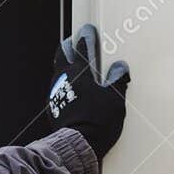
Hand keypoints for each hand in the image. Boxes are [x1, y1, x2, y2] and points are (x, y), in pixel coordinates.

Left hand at [46, 23, 130, 158]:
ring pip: (58, 69)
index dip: (86, 36)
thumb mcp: (115, 98)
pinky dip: (64, 82)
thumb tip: (120, 66)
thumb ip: (117, 79)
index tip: (88, 30)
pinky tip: (70, 88)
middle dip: (68, 45)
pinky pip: (58, 87)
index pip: (83, 47)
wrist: (79, 144)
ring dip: (64, 63)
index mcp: (81, 72)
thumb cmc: (99, 120)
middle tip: (73, 42)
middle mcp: (65, 77)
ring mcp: (57, 91)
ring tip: (72, 64)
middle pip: (62, 54)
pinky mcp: (53, 104)